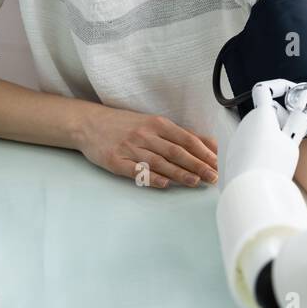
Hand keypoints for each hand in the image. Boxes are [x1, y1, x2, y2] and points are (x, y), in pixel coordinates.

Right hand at [75, 104, 217, 188]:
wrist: (89, 123)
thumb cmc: (126, 124)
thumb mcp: (154, 123)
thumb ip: (180, 134)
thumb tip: (210, 144)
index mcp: (157, 124)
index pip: (186, 139)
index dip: (203, 152)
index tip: (218, 163)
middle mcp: (145, 135)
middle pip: (176, 152)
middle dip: (197, 165)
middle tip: (213, 177)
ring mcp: (130, 148)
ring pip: (159, 162)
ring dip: (179, 173)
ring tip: (195, 182)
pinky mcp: (115, 161)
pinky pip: (136, 171)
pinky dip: (151, 177)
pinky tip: (164, 184)